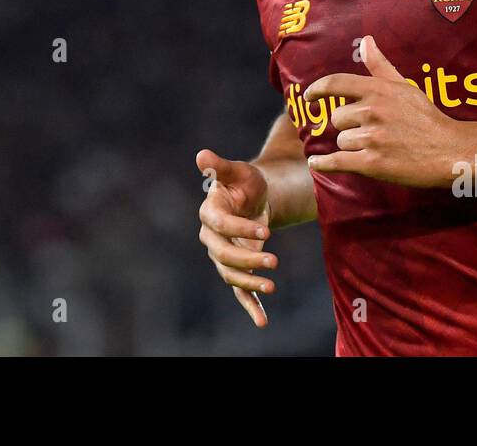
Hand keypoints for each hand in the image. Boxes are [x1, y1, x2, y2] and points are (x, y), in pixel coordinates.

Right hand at [195, 149, 276, 327]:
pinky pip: (239, 289)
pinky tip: (262, 321)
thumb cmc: (244, 180)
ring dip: (249, 281)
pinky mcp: (235, 267)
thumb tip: (202, 155)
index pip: (221, 225)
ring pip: (230, 273)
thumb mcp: (238, 171)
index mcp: (210, 212)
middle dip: (247, 260)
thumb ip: (221, 166)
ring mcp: (221, 254)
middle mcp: (211, 236)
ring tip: (272, 286)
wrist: (253, 196)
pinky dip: (249, 304)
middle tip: (274, 261)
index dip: (241, 229)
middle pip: (223, 254)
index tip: (267, 231)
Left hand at [303, 35, 462, 186]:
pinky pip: (336, 162)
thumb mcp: (404, 87)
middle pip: (337, 118)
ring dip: (351, 146)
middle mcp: (372, 112)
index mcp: (378, 90)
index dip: (317, 89)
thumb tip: (366, 40)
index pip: (336, 83)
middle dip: (349, 126)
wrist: (450, 152)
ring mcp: (372, 138)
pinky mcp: (372, 164)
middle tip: (372, 131)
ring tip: (376, 147)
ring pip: (341, 141)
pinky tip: (316, 164)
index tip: (309, 96)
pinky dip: (323, 164)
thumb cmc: (427, 118)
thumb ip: (381, 65)